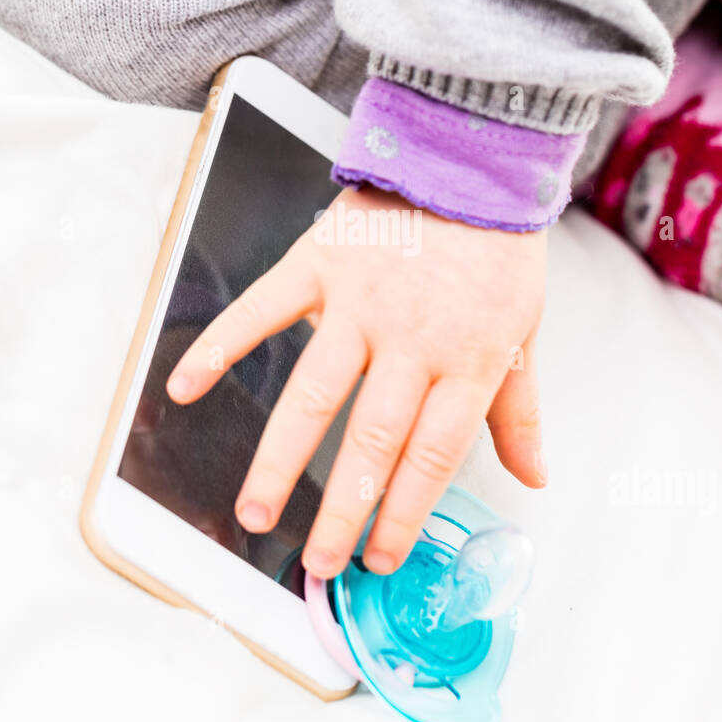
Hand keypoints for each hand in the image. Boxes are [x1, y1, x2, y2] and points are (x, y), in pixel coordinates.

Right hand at [167, 186, 546, 578]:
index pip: (430, 457)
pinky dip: (220, 346)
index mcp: (466, 362)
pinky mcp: (319, 264)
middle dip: (343, 511)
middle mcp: (412, 342)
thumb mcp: (525, 331)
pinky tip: (186, 387)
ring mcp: (360, 303)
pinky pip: (262, 310)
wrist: (470, 158)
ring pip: (314, 395)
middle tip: (319, 563)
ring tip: (256, 513)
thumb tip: (535, 479)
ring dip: (280, 459)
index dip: (404, 515)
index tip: (380, 558)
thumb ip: (519, 410)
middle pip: (372, 442)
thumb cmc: (497, 250)